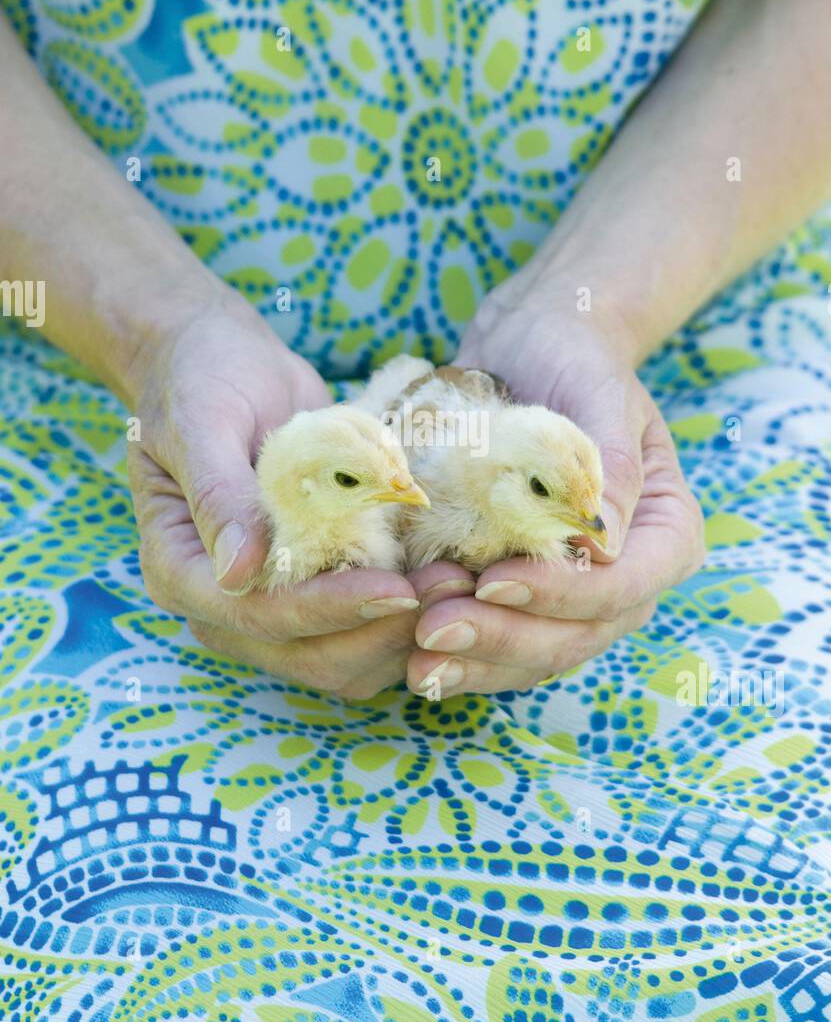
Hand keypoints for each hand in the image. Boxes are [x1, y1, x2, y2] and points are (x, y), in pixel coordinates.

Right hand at [126, 297, 469, 697]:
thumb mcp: (201, 422)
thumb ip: (218, 496)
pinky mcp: (314, 589)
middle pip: (305, 655)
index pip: (256, 616)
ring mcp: (270, 604)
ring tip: (460, 584)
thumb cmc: (202, 379)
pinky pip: (364, 631)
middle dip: (380, 631)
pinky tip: (452, 581)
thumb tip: (238, 572)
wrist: (223, 362)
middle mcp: (223, 604)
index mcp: (178, 571)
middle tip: (451, 588)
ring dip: (403, 633)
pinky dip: (408, 617)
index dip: (328, 609)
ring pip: (342, 660)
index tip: (396, 589)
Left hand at [405, 304, 705, 696]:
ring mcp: (578, 597)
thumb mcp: (597, 392)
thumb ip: (610, 466)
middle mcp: (630, 578)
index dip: (559, 596)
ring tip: (417, 648)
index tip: (493, 582)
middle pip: (577, 635)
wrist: (530, 350)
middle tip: (433, 628)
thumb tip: (606, 545)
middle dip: (504, 639)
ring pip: (536, 657)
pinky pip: (502, 649)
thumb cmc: (572, 359)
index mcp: (667, 533)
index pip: (623, 587)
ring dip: (475, 659)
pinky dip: (461, 658)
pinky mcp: (528, 601)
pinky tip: (413, 658)